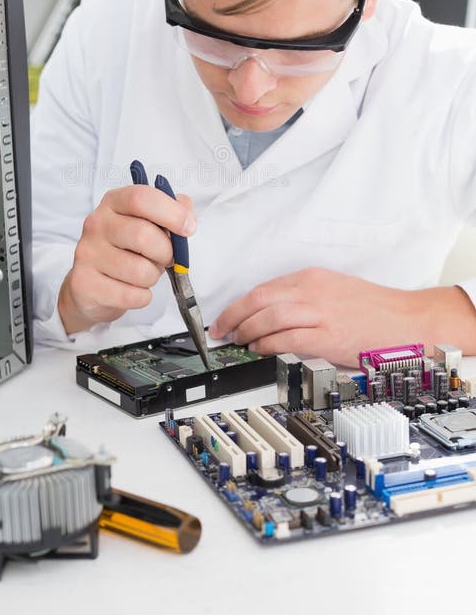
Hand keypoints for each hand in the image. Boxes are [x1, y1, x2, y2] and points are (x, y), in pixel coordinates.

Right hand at [58, 185, 195, 332]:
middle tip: (166, 258)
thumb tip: (187, 212)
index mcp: (114, 202)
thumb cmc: (126, 251)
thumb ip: (172, 212)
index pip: (141, 198)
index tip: (189, 228)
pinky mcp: (85, 283)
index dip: (171, 213)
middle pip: (143, 235)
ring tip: (144, 274)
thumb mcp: (149, 225)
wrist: (90, 286)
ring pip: (139, 270)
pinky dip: (142, 297)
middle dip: (166, 252)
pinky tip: (132, 290)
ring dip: (152, 277)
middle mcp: (97, 223)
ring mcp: (87, 253)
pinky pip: (130, 295)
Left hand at [209, 267, 475, 366]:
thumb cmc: (374, 309)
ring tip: (237, 341)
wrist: (407, 321)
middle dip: (233, 316)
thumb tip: (273, 315)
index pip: (263, 288)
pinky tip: (259, 349)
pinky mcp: (327, 336)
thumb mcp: (334, 291)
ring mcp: (319, 313)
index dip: (239, 303)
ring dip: (246, 331)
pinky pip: (286, 339)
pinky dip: (267, 344)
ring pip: (268, 317)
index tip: (227, 315)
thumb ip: (304, 299)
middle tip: (220, 330)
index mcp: (311, 278)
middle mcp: (312, 291)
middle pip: (259, 300)